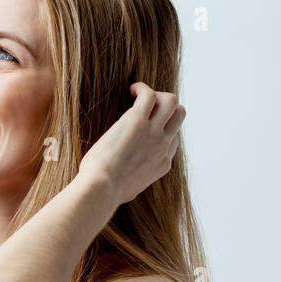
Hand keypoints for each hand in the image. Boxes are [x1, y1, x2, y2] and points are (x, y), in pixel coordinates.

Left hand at [77, 82, 185, 205]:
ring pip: (171, 101)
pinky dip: (141, 88)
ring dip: (157, 94)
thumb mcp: (128, 191)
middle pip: (179, 116)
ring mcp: (153, 133)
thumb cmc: (106, 193)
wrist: (102, 189)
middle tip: (145, 107)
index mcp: (162, 164)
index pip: (173, 138)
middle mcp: (163, 146)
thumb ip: (133, 182)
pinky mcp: (137, 122)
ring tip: (138, 96)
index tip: (144, 125)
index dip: (161, 128)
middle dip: (165, 107)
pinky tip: (130, 90)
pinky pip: (149, 95)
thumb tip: (122, 185)